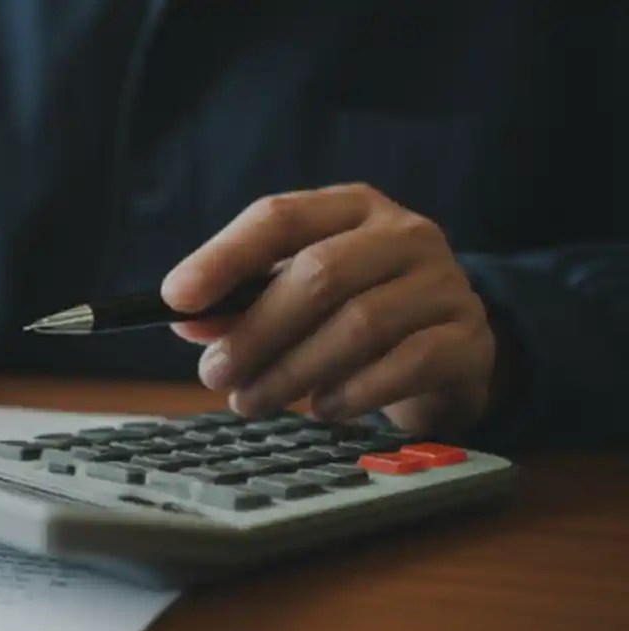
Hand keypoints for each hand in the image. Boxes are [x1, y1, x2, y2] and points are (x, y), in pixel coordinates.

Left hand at [161, 183, 496, 436]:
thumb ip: (242, 304)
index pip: (280, 217)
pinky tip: (321, 408)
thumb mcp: (297, 299)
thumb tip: (184, 319)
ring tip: (252, 400)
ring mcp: (445, 283)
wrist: (452, 352)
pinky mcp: (468, 338)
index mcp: (353, 208)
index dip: (223, 256)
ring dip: (292, 371)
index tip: (176, 298)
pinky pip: (403, 365)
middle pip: (319, 273)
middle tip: (214, 375)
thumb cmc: (356, 316)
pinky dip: (351, 393)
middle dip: (255, 331)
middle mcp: (405, 233)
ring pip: (358, 323)